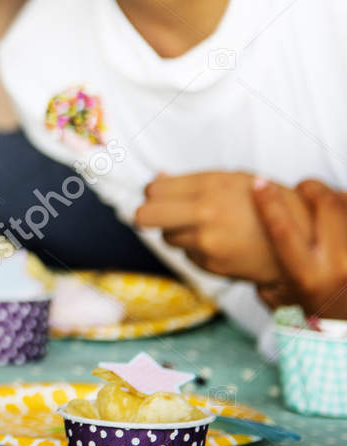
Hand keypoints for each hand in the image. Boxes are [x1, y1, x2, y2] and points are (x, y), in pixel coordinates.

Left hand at [135, 171, 282, 283]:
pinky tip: (221, 242)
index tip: (164, 196)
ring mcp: (207, 244)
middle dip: (147, 215)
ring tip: (207, 226)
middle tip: (159, 215)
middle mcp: (205, 215)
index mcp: (209, 187)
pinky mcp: (212, 266)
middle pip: (144, 217)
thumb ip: (190, 181)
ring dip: (178, 232)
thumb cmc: (264, 203)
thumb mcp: (231, 179)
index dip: (155, 193)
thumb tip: (155, 179)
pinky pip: (188, 255)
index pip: (152, 191)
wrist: (302, 240)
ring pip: (167, 238)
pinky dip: (196, 249)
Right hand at [254, 178, 346, 318]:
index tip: (258, 183)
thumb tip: (245, 236)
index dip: (267, 201)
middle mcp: (338, 265)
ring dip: (336, 196)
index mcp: (307, 276)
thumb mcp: (278, 298)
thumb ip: (263, 270)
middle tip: (302, 187)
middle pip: (327, 204)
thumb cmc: (311, 317)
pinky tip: (342, 209)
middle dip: (311, 187)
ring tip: (325, 199)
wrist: (343, 334)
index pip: (282, 229)